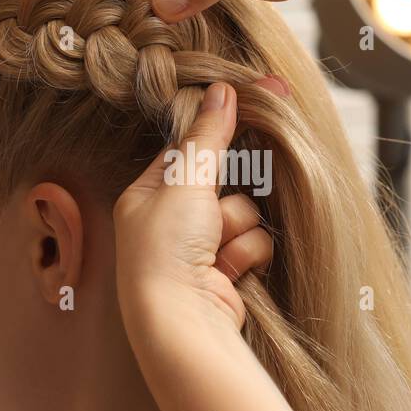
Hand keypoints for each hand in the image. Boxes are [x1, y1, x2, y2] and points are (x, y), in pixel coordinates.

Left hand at [113, 80, 282, 330]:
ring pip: (244, 211)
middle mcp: (170, 221)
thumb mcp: (185, 181)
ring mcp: (199, 249)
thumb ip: (208, 136)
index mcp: (147, 195)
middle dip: (228, 193)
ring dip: (238, 226)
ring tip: (217, 248)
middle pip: (223, 180)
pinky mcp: (226, 272)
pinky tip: (229, 270)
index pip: (190, 148)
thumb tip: (222, 89)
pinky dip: (246, 253)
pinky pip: (253, 242)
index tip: (263, 95)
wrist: (180, 321)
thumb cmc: (166, 249)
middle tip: (224, 198)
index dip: (222, 125)